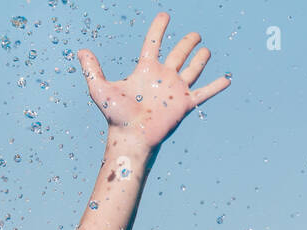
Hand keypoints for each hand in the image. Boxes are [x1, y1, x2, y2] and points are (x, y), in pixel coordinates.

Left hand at [77, 12, 228, 150]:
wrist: (130, 138)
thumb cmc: (115, 116)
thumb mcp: (100, 89)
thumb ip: (92, 70)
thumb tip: (79, 51)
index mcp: (145, 70)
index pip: (153, 43)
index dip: (158, 28)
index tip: (164, 15)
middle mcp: (162, 77)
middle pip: (179, 53)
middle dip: (187, 43)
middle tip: (195, 35)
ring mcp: (175, 90)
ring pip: (193, 69)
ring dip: (201, 59)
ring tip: (205, 50)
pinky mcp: (184, 104)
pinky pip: (204, 93)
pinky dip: (216, 86)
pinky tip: (227, 79)